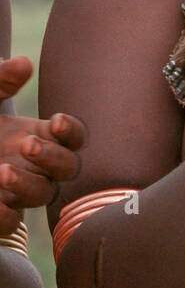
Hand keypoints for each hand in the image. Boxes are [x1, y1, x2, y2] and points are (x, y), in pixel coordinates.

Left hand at [0, 57, 86, 230]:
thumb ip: (0, 80)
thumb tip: (24, 64)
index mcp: (36, 134)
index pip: (73, 138)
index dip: (72, 132)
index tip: (55, 121)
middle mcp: (32, 164)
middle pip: (68, 168)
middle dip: (53, 157)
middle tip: (26, 144)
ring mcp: (14, 189)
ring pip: (43, 194)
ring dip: (28, 184)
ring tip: (2, 171)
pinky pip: (12, 223)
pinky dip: (7, 216)